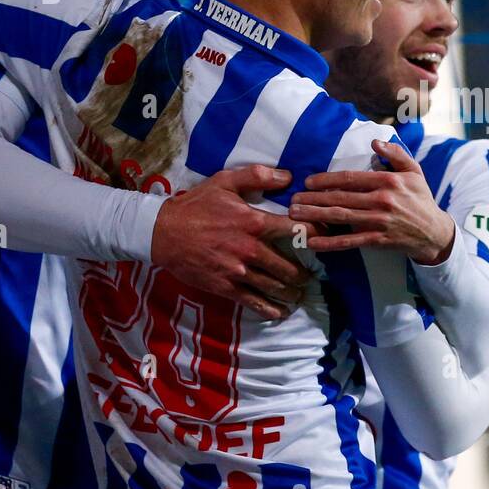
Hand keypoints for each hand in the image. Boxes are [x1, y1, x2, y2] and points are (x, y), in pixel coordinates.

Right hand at [151, 166, 319, 320]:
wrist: (163, 233)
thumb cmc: (196, 205)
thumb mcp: (225, 181)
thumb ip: (258, 176)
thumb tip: (289, 176)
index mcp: (254, 222)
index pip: (295, 229)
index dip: (314, 233)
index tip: (325, 237)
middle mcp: (250, 249)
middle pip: (288, 266)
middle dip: (303, 273)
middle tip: (311, 277)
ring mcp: (238, 270)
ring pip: (274, 286)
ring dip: (290, 292)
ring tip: (299, 294)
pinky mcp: (225, 287)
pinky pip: (252, 301)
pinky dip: (269, 309)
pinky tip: (280, 312)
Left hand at [288, 138, 456, 265]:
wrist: (434, 232)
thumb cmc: (420, 199)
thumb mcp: (414, 171)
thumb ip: (396, 155)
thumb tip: (375, 143)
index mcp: (388, 181)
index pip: (350, 178)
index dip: (326, 179)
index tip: (308, 182)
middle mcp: (382, 200)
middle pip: (340, 198)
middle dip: (313, 199)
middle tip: (292, 200)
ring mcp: (379, 221)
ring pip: (341, 217)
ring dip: (315, 216)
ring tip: (294, 216)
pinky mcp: (379, 240)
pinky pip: (350, 241)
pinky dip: (330, 242)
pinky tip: (312, 242)